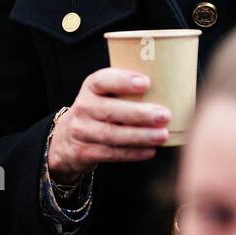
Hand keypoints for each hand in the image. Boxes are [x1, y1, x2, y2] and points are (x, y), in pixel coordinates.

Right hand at [46, 67, 170, 182]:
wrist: (66, 138)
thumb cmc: (98, 110)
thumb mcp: (103, 95)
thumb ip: (126, 90)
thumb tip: (169, 87)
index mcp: (90, 88)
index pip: (103, 80)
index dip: (123, 81)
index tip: (146, 82)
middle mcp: (83, 108)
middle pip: (110, 110)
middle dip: (139, 114)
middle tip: (164, 115)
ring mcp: (81, 131)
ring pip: (111, 135)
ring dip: (139, 136)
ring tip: (162, 135)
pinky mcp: (84, 152)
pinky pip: (110, 153)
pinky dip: (132, 153)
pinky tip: (150, 150)